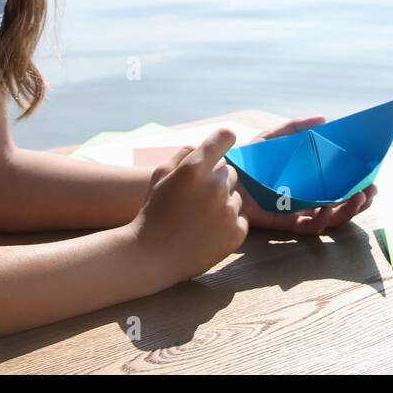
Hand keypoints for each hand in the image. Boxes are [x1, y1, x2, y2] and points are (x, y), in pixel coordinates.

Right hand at [129, 128, 247, 282]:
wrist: (152, 255)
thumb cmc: (153, 212)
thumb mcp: (159, 175)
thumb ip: (184, 154)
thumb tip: (204, 146)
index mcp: (195, 168)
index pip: (224, 137)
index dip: (223, 139)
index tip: (224, 141)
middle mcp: (215, 186)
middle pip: (229, 172)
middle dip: (215, 181)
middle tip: (196, 198)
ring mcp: (228, 210)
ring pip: (236, 197)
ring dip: (222, 203)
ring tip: (198, 219)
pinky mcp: (236, 232)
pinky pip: (240, 218)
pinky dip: (228, 224)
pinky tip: (207, 232)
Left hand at [235, 116, 377, 234]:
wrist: (223, 178)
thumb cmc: (247, 160)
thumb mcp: (272, 139)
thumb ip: (294, 128)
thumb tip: (323, 118)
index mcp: (308, 181)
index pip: (340, 186)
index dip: (358, 185)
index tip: (372, 179)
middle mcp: (307, 199)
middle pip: (342, 205)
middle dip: (360, 201)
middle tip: (370, 191)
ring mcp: (298, 212)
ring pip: (332, 218)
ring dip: (348, 210)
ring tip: (358, 197)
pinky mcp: (286, 223)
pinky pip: (310, 226)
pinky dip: (323, 218)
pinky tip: (328, 206)